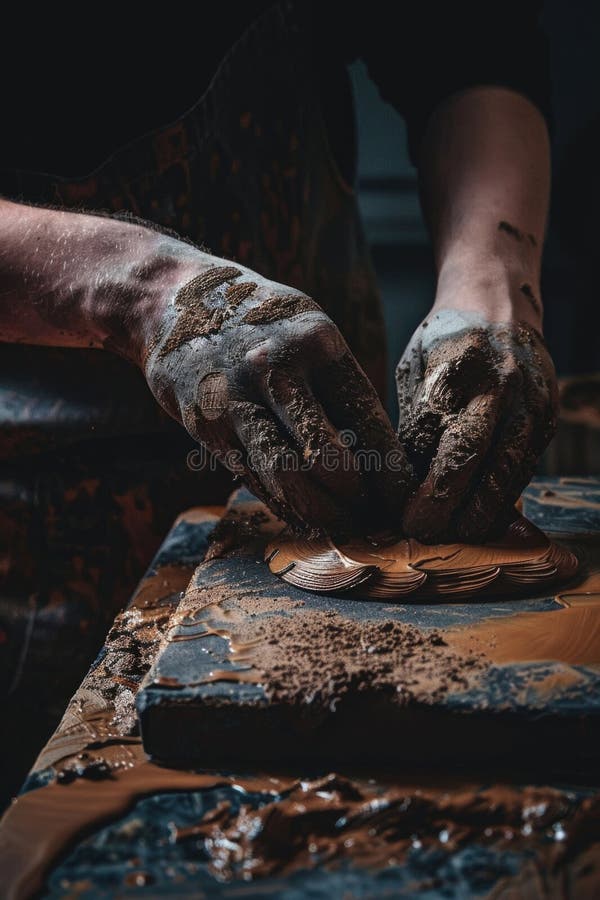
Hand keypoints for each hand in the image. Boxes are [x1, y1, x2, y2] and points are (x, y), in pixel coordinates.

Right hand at [143, 253, 414, 533]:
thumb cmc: (262, 324)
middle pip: (327, 458)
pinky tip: (302, 516)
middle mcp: (276, 368)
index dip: (390, 470)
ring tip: (341, 527)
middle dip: (355, 501)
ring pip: (286, 476)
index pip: (367, 420)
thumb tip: (381, 458)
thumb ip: (339, 385)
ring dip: (319, 513)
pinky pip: (252, 478)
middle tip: (370, 518)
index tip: (403, 500)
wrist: (174, 302)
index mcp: (317, 342)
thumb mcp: (308, 331)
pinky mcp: (206, 424)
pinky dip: (282, 505)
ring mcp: (236, 397)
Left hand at [396, 309, 557, 541]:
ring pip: (508, 470)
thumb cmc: (445, 339)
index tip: (404, 517)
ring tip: (457, 536)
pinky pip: (526, 464)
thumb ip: (413, 421)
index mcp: (458, 370)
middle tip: (425, 535)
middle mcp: (499, 385)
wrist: (500, 299)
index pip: (436, 443)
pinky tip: (484, 515)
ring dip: (482, 510)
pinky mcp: (547, 415)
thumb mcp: (417, 369)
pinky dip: (505, 494)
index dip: (423, 488)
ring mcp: (530, 400)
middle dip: (449, 506)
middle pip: (475, 459)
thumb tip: (398, 486)